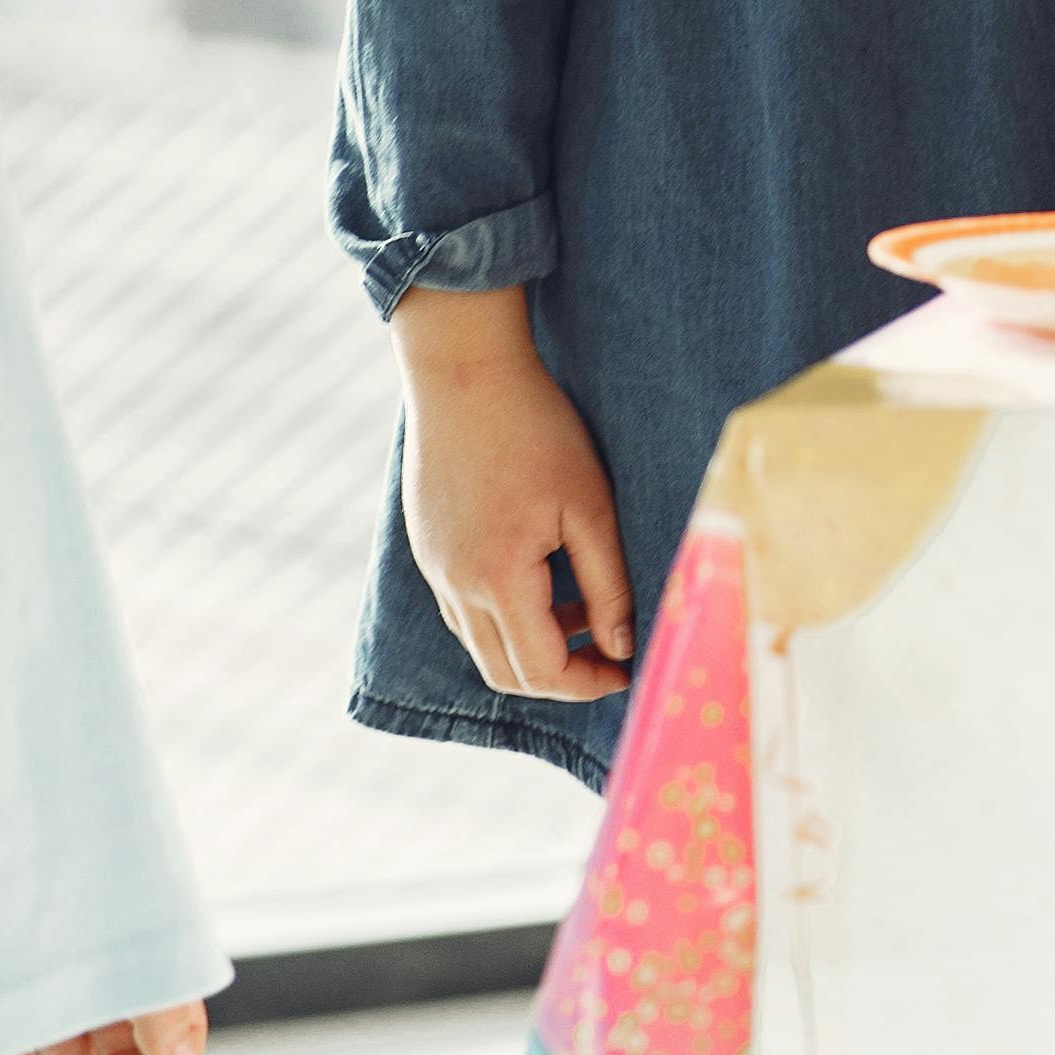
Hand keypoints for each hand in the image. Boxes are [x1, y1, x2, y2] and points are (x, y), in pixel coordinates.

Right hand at [395, 288, 631, 699]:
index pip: (540, 671)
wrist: (464, 372)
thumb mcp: (589, 506)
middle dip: (561, 676)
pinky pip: (463, 610)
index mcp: (497, 578)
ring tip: (586, 608)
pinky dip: (505, 616)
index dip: (588, 682)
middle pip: (504, 673)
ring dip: (532, 646)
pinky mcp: (427, 548)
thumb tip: (622, 647)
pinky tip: (544, 577)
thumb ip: (608, 584)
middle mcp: (454, 584)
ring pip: (480, 644)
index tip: (628, 669)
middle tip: (609, 654)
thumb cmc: (537, 430)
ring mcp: (433, 568)